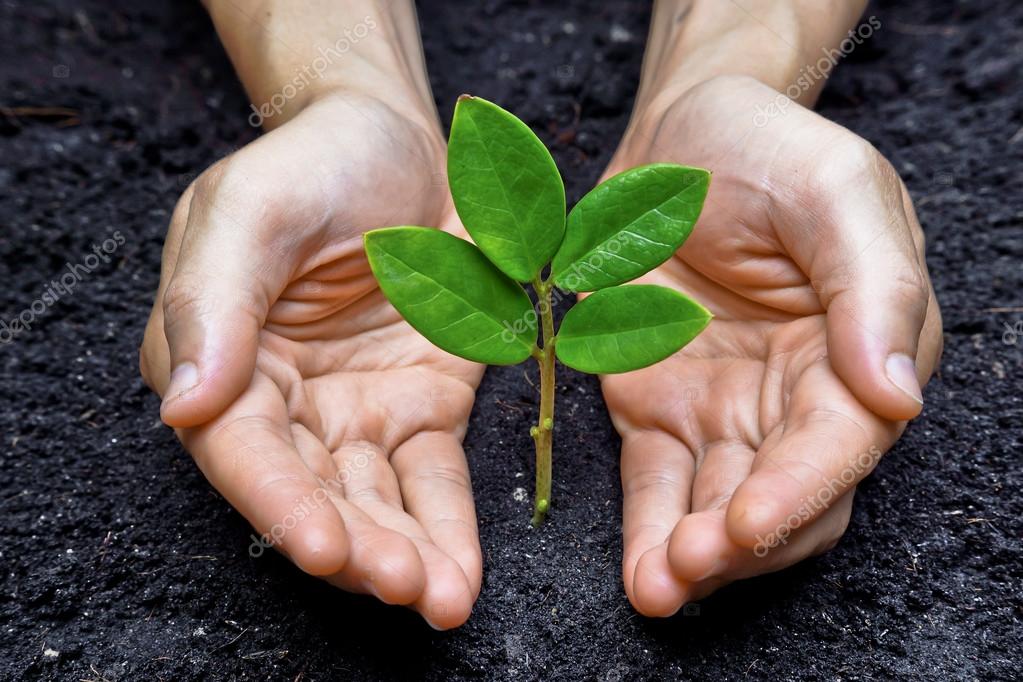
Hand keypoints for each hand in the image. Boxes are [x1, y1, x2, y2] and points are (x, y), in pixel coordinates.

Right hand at [140, 92, 483, 628]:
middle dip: (354, 545)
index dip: (278, 503)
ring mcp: (357, 411)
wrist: (397, 142)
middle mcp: (285, 403)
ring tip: (437, 597)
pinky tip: (457, 575)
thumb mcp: (252, 209)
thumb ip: (214, 301)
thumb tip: (185, 406)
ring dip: (402, 554)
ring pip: (375, 500)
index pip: (242, 449)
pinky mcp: (422, 407)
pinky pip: (433, 478)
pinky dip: (447, 527)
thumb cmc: (312, 163)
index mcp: (221, 359)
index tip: (320, 546)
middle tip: (397, 581)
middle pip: (312, 491)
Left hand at [601, 75, 941, 614]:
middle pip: (786, 498)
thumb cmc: (769, 152)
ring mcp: (726, 411)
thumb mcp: (834, 193)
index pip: (840, 443)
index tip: (749, 520)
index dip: (799, 489)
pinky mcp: (660, 411)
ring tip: (659, 586)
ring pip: (720, 507)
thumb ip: (873, 287)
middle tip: (692, 563)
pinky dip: (649, 532)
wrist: (680, 136)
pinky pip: (658, 485)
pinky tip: (641, 573)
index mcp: (859, 351)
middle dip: (744, 542)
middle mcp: (797, 398)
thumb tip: (897, 395)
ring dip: (694, 556)